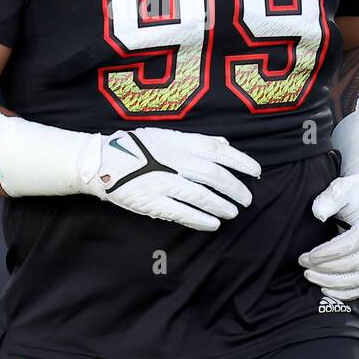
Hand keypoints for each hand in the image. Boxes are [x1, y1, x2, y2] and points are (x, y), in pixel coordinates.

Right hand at [83, 127, 261, 231]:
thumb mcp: (167, 135)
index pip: (218, 151)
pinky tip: (213, 224)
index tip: (256, 172)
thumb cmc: (136, 147)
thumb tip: (223, 144)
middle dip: (235, 189)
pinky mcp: (153, 201)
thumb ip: (196, 140)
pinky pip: (182, 212)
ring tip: (233, 212)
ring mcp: (164, 182)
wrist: (102, 161)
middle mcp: (175, 161)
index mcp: (180, 142)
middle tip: (246, 199)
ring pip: (202, 196)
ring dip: (222, 205)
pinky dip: (201, 219)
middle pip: (215, 176)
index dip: (241, 161)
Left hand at [299, 175, 358, 299]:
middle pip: (355, 265)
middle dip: (326, 268)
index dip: (328, 253)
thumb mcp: (344, 187)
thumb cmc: (357, 193)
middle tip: (303, 263)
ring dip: (331, 282)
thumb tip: (318, 213)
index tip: (308, 255)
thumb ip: (330, 197)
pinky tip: (324, 289)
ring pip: (358, 280)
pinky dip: (344, 293)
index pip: (352, 244)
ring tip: (309, 275)